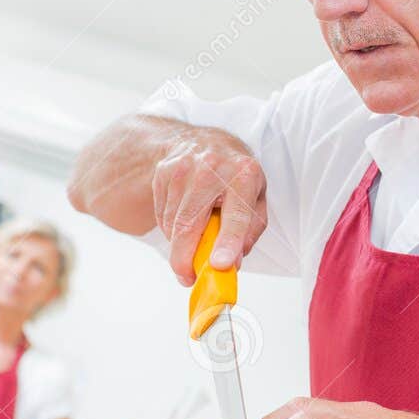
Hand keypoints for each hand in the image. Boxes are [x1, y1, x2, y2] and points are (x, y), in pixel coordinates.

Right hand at [151, 127, 266, 283]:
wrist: (206, 141)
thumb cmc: (235, 175)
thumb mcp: (256, 197)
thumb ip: (250, 230)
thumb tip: (233, 261)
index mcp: (244, 174)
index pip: (236, 214)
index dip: (228, 242)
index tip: (220, 265)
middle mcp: (212, 168)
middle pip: (191, 222)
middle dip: (186, 258)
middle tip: (188, 277)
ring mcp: (184, 168)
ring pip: (173, 223)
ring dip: (180, 244)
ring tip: (192, 243)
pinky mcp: (164, 173)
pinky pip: (162, 215)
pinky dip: (172, 229)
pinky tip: (184, 220)